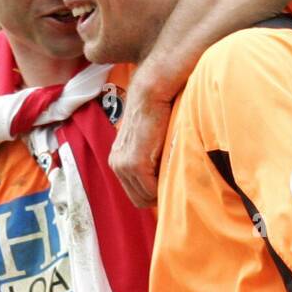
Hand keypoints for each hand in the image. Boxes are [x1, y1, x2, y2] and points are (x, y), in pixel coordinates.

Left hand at [109, 75, 172, 207]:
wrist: (151, 93)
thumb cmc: (156, 113)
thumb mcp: (148, 141)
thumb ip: (150, 159)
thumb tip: (165, 177)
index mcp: (118, 160)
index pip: (135, 193)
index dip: (153, 193)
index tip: (168, 185)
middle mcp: (116, 164)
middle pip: (138, 199)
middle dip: (157, 196)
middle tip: (174, 185)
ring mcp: (123, 165)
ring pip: (145, 197)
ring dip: (161, 191)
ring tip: (174, 177)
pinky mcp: (134, 163)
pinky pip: (151, 190)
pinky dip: (163, 187)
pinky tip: (173, 174)